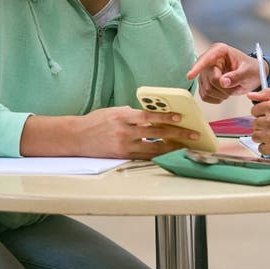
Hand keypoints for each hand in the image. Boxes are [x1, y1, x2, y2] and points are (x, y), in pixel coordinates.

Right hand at [23, 106, 203, 158]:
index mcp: (122, 116)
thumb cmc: (96, 121)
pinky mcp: (122, 156)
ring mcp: (123, 145)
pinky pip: (144, 157)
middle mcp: (124, 131)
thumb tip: (153, 116)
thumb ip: (133, 114)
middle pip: (156, 133)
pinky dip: (158, 155)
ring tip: (187, 147)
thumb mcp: (114, 111)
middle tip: (193, 135)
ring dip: (172, 147)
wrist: (75, 137)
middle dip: (178, 134)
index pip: (148, 116)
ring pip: (153, 148)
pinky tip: (169, 154)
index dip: (166, 117)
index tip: (180, 117)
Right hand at [186, 43, 257, 102]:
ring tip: (232, 88)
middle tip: (236, 86)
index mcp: (219, 51)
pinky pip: (205, 96)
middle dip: (224, 88)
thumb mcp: (248, 72)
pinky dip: (216, 98)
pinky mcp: (204, 84)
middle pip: (210, 80)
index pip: (205, 60)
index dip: (197, 68)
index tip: (190, 76)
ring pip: (207, 90)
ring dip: (222, 94)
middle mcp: (209, 60)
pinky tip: (225, 93)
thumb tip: (223, 82)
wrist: (252, 76)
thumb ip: (237, 76)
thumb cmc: (251, 69)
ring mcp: (205, 72)